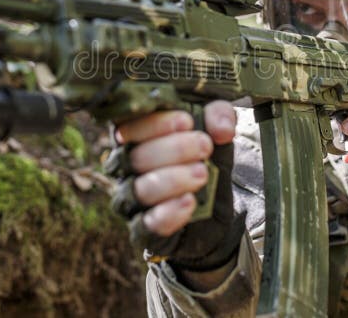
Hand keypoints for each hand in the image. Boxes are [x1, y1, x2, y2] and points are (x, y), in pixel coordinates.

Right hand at [105, 101, 243, 270]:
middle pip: (136, 156)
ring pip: (140, 189)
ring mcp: (131, 200)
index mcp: (136, 137)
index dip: (156, 123)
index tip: (187, 122)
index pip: (130, 126)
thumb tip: (222, 129)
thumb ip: (219, 117)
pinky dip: (167, 213)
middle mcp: (126, 168)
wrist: (213, 210)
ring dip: (173, 179)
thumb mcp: (215, 131)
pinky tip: (189, 202)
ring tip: (202, 174)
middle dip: (174, 149)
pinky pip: (146, 225)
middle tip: (205, 147)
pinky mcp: (143, 230)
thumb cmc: (203, 158)